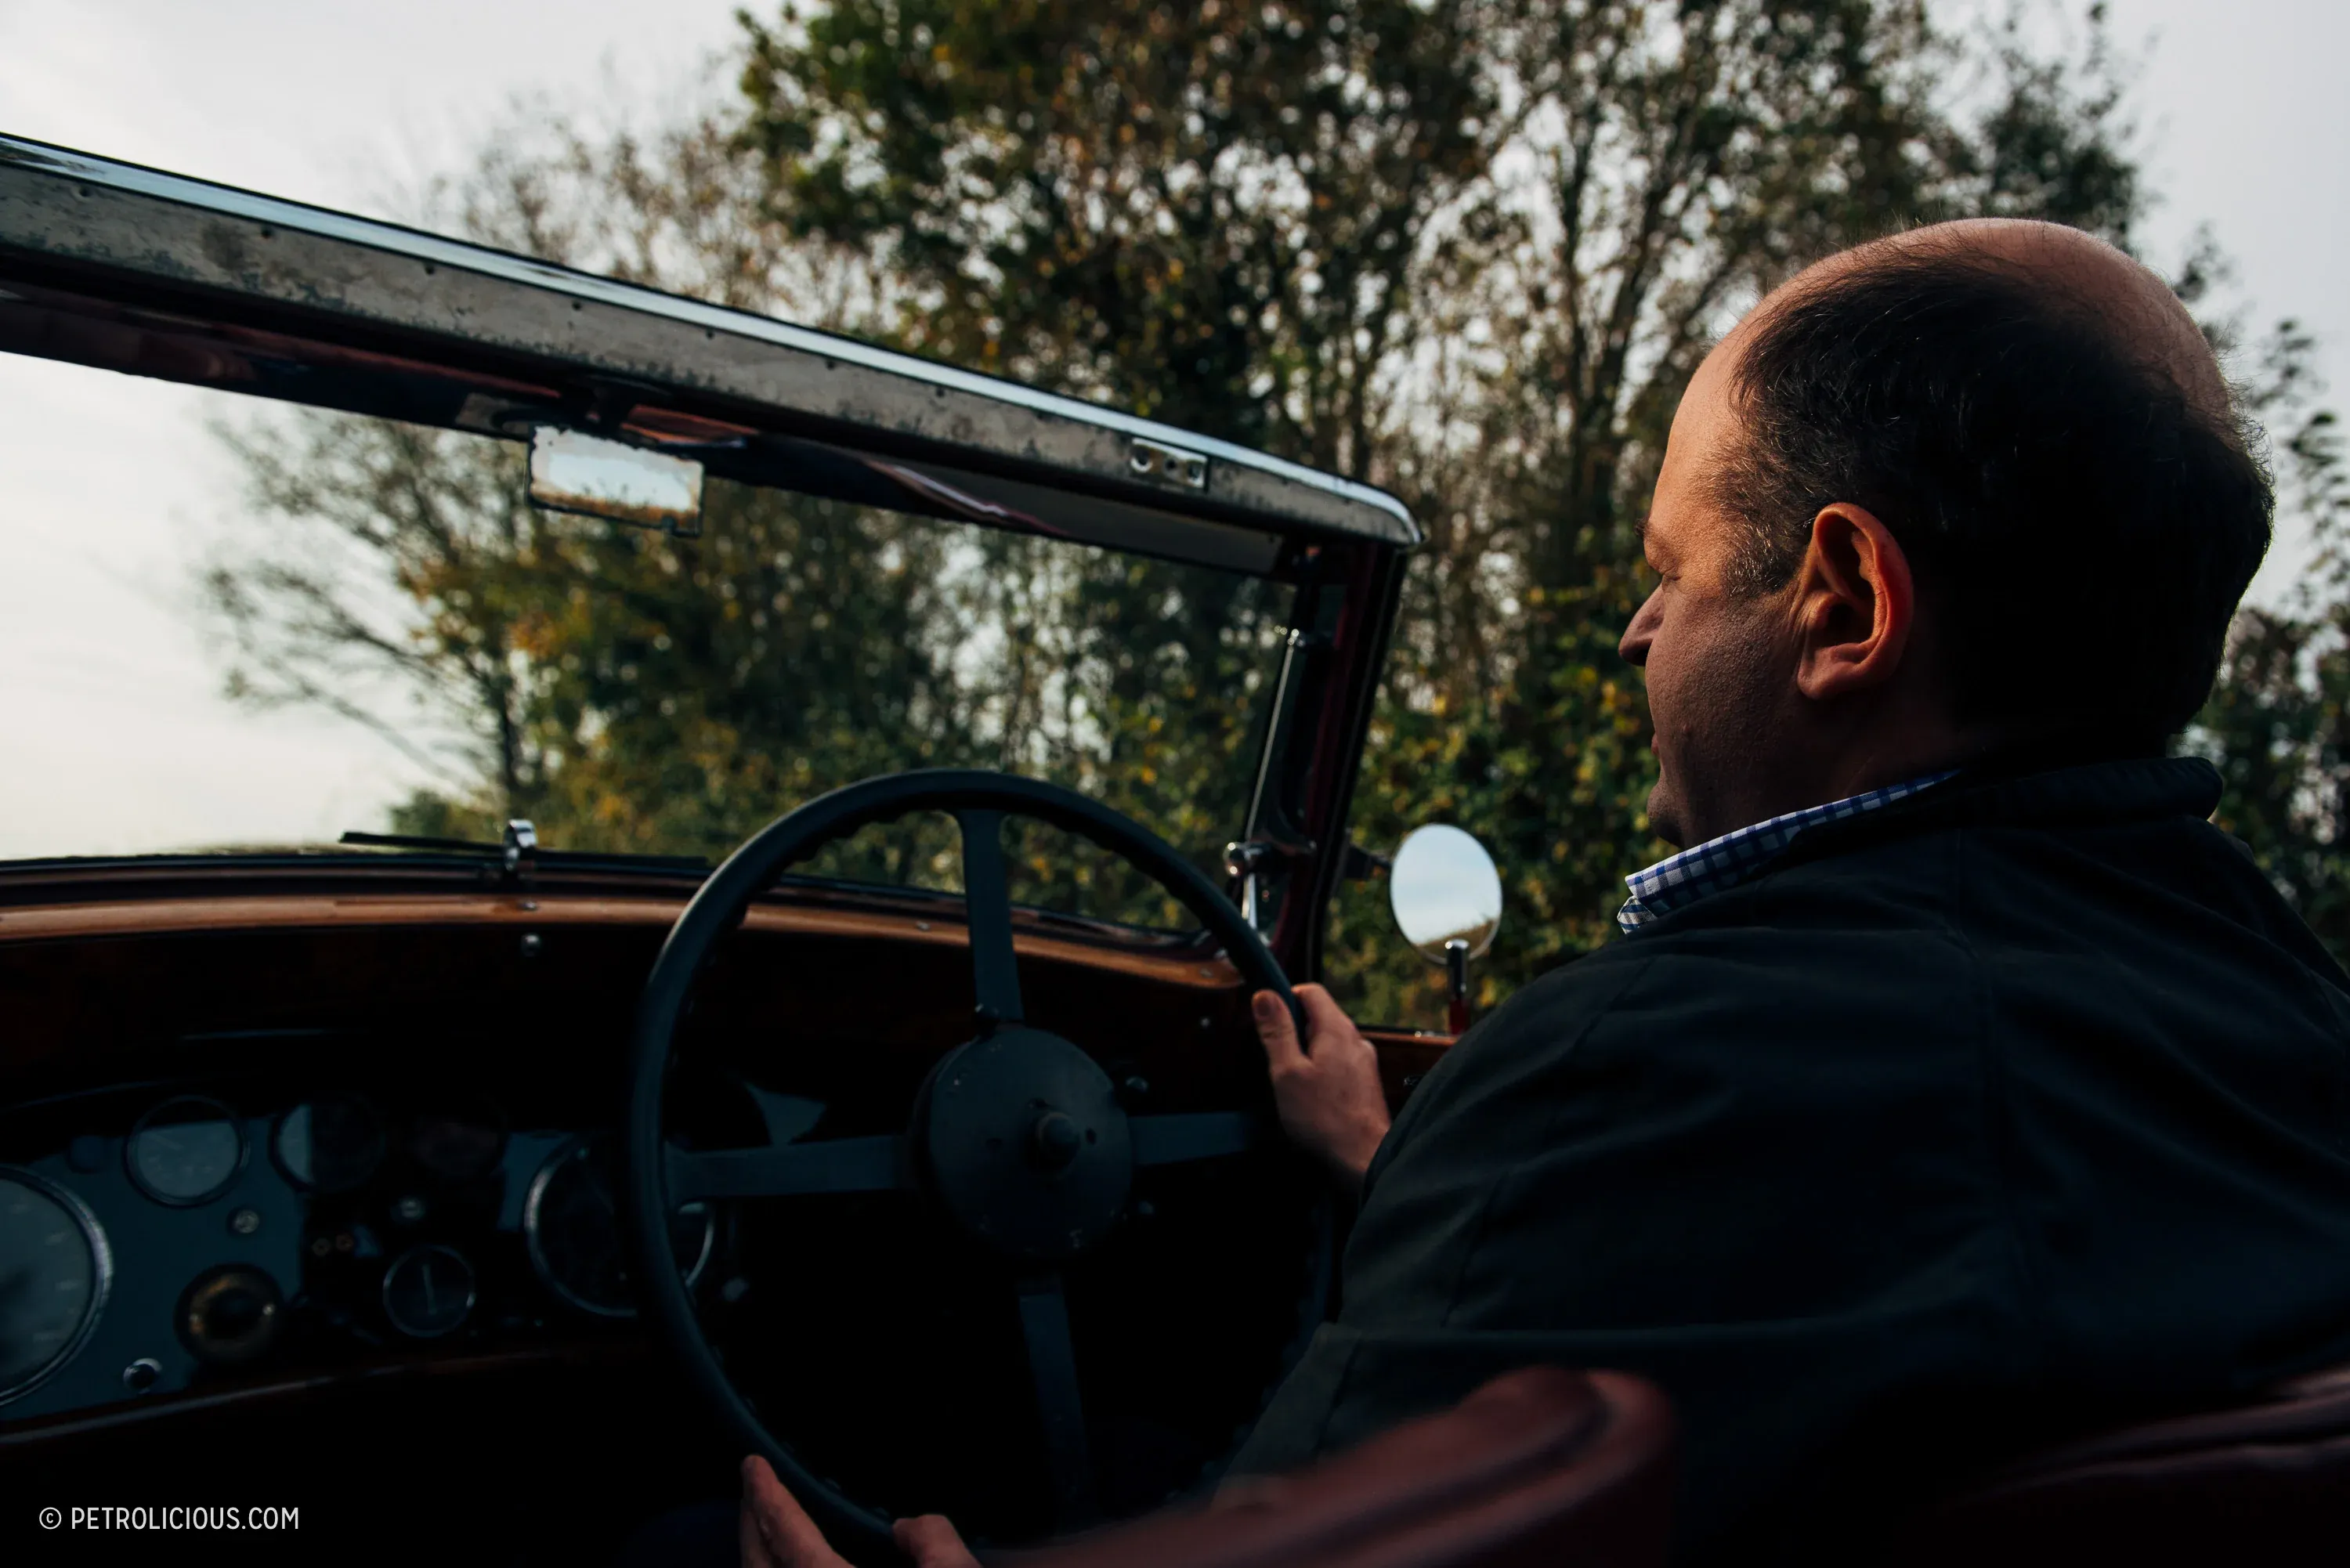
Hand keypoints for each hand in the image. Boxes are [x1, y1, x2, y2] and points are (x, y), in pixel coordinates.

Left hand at [740, 1456, 975, 1567]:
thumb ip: (934, 1542)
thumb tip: (909, 1526)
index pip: (785, 1533)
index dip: (765, 1495)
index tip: (752, 1465)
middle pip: (758, 1561)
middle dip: (750, 1520)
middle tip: (751, 1487)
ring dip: (757, 1551)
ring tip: (763, 1524)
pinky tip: (788, 1564)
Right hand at [1253, 984, 1390, 1190]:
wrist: (1364, 1157)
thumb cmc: (1325, 1119)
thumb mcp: (1288, 1072)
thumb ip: (1277, 1032)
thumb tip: (1266, 996)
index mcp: (1336, 1029)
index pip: (1311, 990)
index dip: (1285, 997)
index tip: (1267, 1018)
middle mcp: (1355, 1040)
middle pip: (1319, 1016)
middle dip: (1294, 1030)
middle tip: (1276, 1057)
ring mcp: (1363, 1061)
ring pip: (1328, 1041)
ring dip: (1307, 1053)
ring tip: (1292, 1081)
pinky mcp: (1364, 1082)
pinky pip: (1338, 1062)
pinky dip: (1321, 1070)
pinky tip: (1312, 1095)